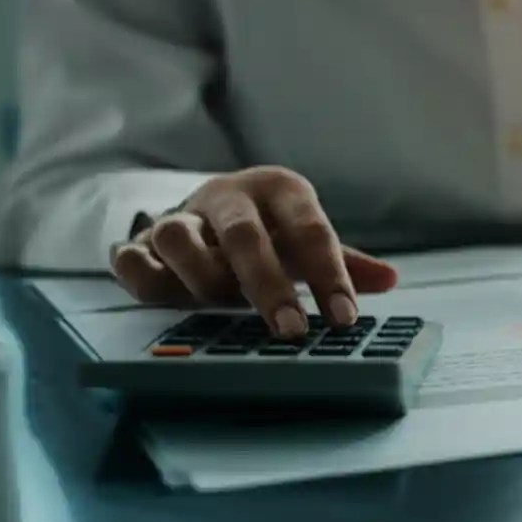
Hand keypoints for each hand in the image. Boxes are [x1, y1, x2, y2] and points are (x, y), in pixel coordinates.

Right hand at [109, 166, 397, 337]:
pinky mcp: (140, 240)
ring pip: (178, 237)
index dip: (329, 275)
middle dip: (268, 286)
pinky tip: (168, 301)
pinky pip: (132, 257)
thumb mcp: (306, 240)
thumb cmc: (270, 231)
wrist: (205, 211)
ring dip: (202, 278)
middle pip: (245, 235)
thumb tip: (389, 280)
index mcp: (279, 190)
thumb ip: (343, 262)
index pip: (311, 230)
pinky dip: (145, 279)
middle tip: (292, 330)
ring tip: (223, 304)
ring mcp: (181, 216)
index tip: (344, 318)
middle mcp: (228, 197)